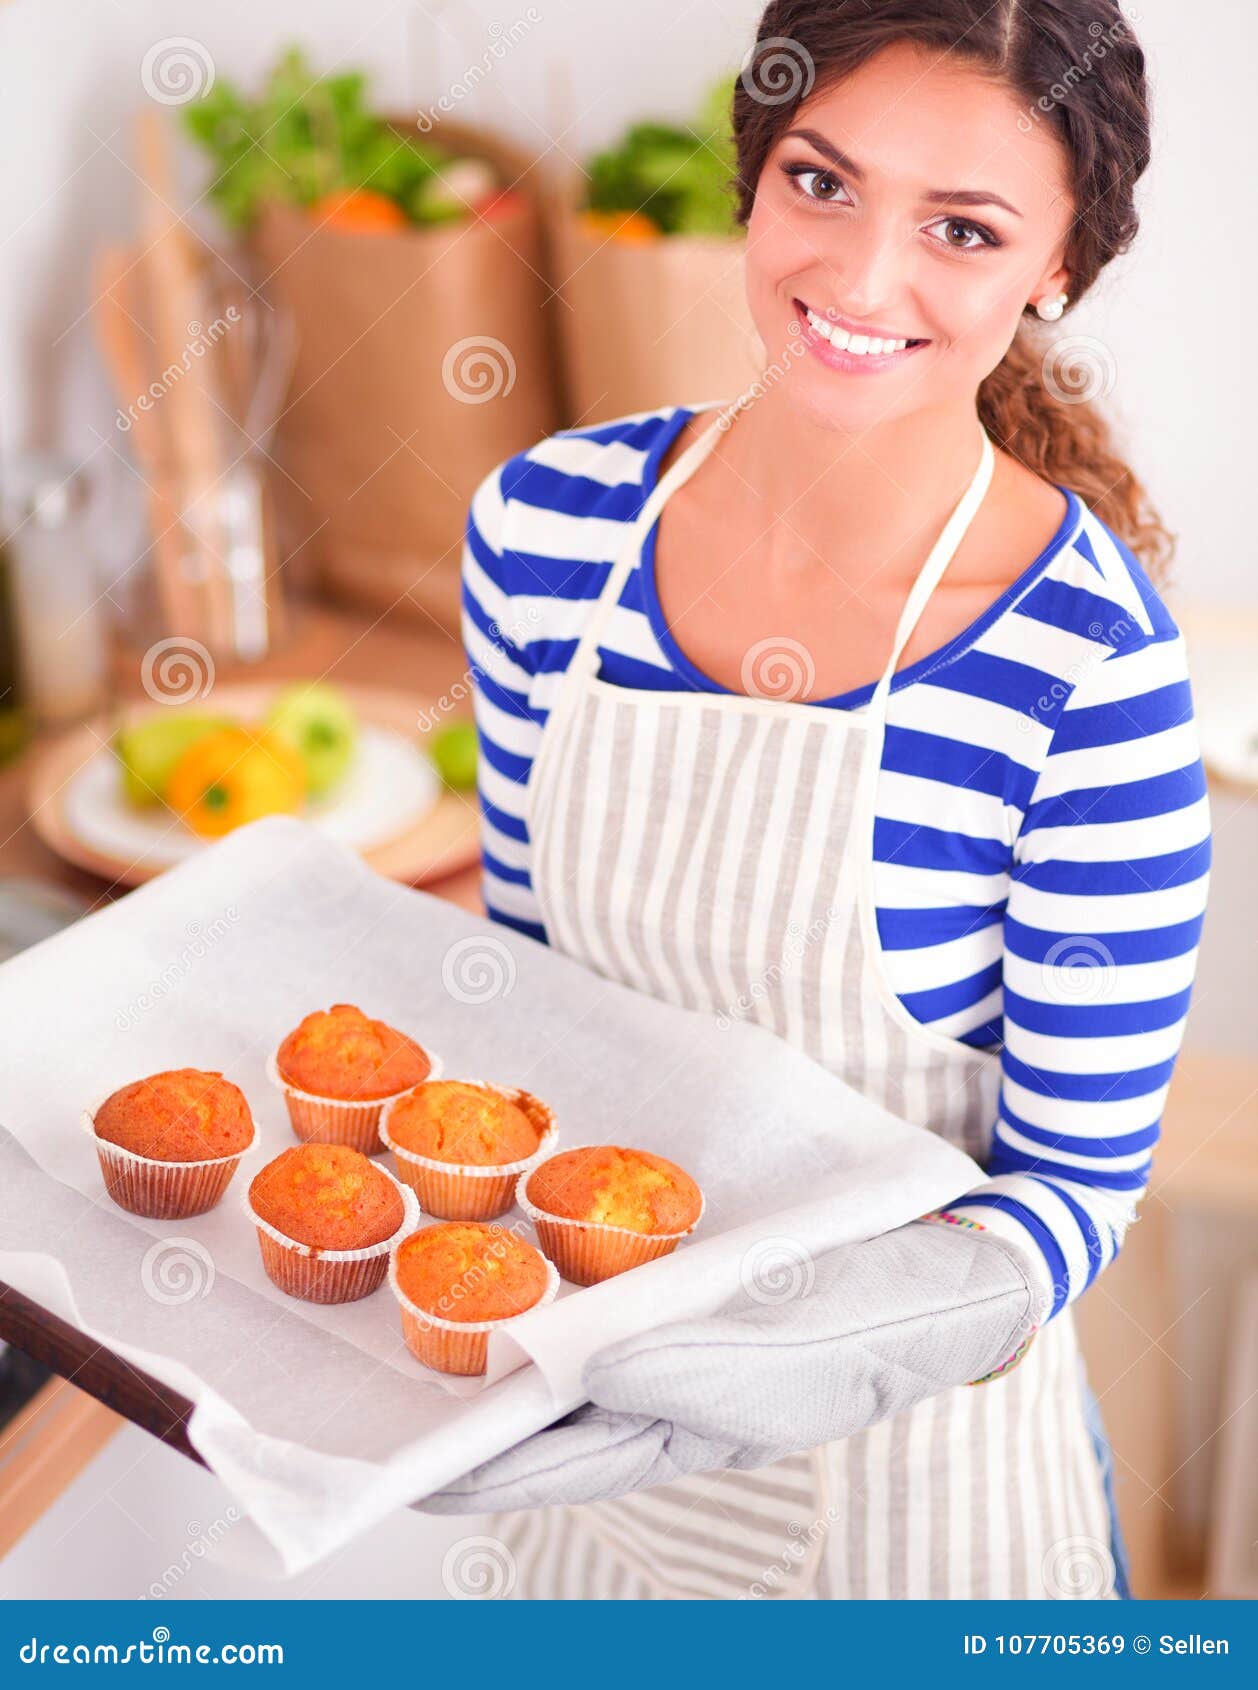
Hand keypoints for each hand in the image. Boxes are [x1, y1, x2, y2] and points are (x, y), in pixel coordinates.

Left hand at [417, 1217, 1049, 1515]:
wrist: (953, 1263)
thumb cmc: (881, 1330)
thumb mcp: (792, 1365)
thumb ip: (689, 1376)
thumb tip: (574, 1371)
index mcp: (685, 1429)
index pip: (560, 1461)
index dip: (481, 1467)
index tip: (399, 1467)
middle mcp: (665, 1384)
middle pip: (545, 1406)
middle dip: (471, 1402)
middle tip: (383, 1386)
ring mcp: (673, 1326)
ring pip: (565, 1341)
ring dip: (503, 1332)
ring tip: (426, 1307)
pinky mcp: (686, 1271)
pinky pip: (602, 1277)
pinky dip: (555, 1268)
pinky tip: (516, 1237)